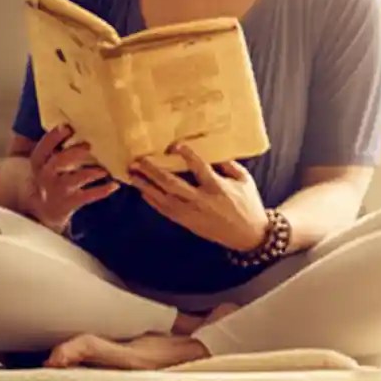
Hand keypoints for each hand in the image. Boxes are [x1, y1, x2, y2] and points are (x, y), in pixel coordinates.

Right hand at [26, 124, 118, 232]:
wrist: (45, 211)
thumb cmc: (51, 177)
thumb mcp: (46, 162)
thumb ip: (56, 146)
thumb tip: (74, 122)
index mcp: (39, 162)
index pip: (43, 147)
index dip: (54, 137)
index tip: (68, 127)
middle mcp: (46, 176)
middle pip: (58, 162)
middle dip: (73, 153)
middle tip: (89, 145)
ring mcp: (58, 190)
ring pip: (74, 180)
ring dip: (91, 172)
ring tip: (105, 168)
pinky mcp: (70, 203)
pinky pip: (87, 196)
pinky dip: (101, 191)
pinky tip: (114, 185)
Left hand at [130, 144, 268, 251]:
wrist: (248, 236)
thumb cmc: (248, 204)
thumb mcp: (244, 180)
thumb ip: (228, 164)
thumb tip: (212, 149)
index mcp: (217, 188)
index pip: (199, 167)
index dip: (186, 155)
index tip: (174, 145)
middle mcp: (201, 201)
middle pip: (172, 184)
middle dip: (153, 172)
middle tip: (138, 160)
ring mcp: (192, 214)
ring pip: (164, 199)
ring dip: (146, 186)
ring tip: (132, 174)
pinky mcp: (187, 223)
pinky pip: (165, 211)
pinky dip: (152, 201)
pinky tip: (142, 191)